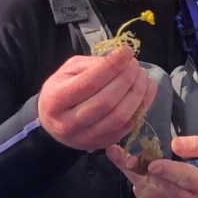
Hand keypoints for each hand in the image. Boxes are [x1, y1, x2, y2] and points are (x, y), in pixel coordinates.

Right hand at [38, 47, 155, 151]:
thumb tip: (121, 61)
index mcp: (56, 99)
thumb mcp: (68, 71)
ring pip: (119, 117)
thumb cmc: (62, 90)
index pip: (90, 82)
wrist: (52, 123)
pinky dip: (140, 109)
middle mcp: (67, 123)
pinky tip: (145, 93)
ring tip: (144, 78)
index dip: (112, 66)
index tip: (127, 52)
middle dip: (127, 80)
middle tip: (136, 65)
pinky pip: (125, 128)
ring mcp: (84, 138)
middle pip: (106, 101)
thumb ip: (92, 65)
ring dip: (138, 95)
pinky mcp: (99, 145)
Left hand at [105, 135, 197, 197]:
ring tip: (123, 159)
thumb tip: (174, 144)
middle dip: (136, 166)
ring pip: (146, 190)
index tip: (153, 163)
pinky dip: (140, 185)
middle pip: (158, 183)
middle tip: (115, 151)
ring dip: (134, 173)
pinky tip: (146, 178)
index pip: (185, 178)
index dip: (168, 170)